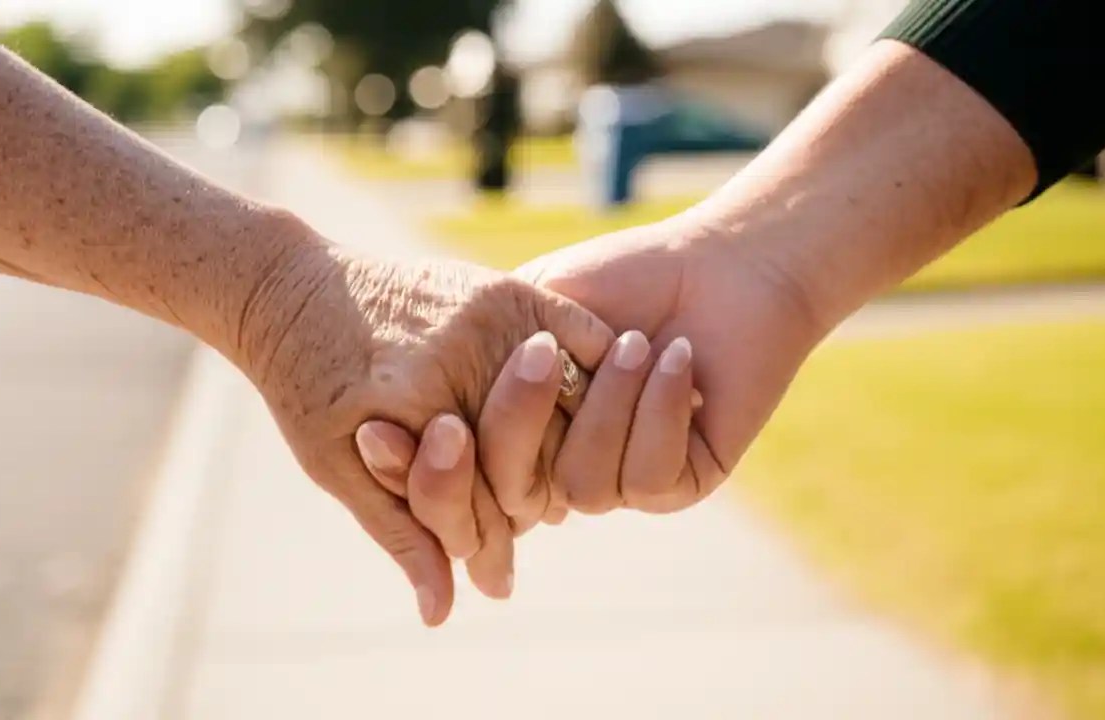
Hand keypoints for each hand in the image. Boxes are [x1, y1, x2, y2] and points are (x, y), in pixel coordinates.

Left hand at [230, 228, 613, 625]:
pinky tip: (592, 401)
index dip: (492, 546)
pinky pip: (579, 333)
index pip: (491, 502)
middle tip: (533, 526)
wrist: (291, 291)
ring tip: (558, 476)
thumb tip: (442, 615)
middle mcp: (462, 358)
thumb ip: (403, 533)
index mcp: (420, 410)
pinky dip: (596, 368)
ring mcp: (489, 315)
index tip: (496, 579)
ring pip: (572, 402)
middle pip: (543, 455)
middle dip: (533, 500)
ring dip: (573, 441)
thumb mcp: (337, 468)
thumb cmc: (305, 386)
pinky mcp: (504, 286)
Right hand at [358, 211, 830, 535]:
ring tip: (640, 340)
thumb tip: (387, 419)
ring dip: (610, 405)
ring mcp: (617, 482)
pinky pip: (646, 477)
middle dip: (515, 425)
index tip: (388, 419)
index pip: (459, 469)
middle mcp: (558, 469)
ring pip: (580, 485)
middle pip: (508, 491)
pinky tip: (679, 358)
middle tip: (532, 356)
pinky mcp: (678, 484)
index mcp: (515, 431)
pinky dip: (660, 411)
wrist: (717, 266)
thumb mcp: (522, 303)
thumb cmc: (617, 277)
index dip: (428, 455)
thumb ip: (468, 356)